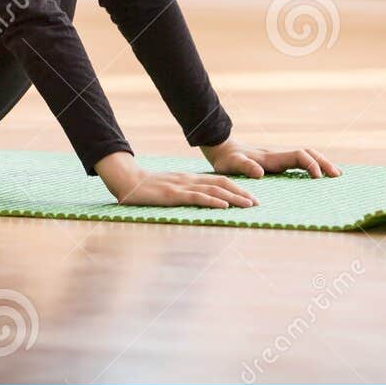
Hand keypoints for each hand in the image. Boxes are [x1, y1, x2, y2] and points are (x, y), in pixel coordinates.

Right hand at [95, 151, 258, 208]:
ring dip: (233, 198)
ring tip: (248, 205)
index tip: (251, 198)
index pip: (219, 180)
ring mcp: (182, 186)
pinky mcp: (174, 194)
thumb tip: (200, 200)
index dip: (237, 188)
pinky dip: (212, 201)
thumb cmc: (147, 188)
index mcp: (190, 178)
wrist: (128, 180)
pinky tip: (223, 206)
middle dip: (242, 193)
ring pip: (214, 190)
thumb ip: (185, 192)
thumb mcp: (170, 188)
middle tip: (257, 203)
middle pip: (222, 183)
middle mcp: (190, 180)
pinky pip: (196, 197)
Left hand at [199, 138, 341, 179]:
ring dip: (321, 163)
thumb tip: (260, 173)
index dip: (311, 164)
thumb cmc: (226, 159)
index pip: (298, 156)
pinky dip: (313, 165)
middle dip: (324, 163)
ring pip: (306, 155)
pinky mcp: (277, 161)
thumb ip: (245, 167)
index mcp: (272, 157)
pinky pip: (300, 161)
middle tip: (338, 176)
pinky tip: (319, 175)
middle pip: (308, 153)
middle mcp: (278, 154)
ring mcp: (279, 156)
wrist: (220, 147)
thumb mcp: (232, 164)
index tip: (318, 178)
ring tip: (336, 175)